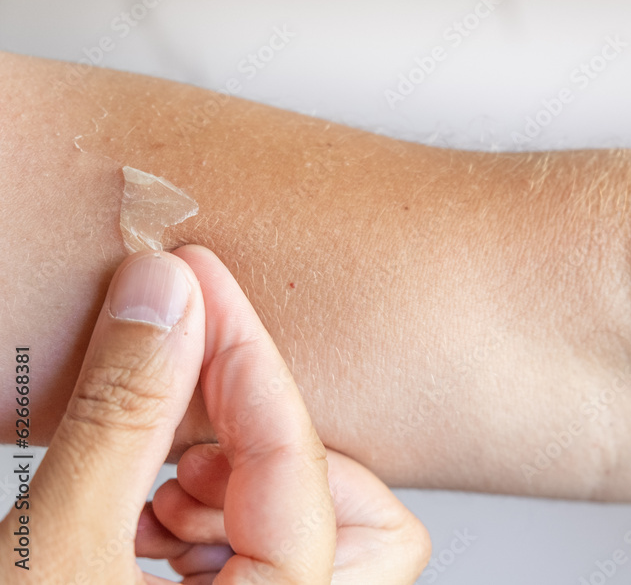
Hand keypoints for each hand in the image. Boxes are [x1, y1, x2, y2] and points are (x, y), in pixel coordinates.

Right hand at [138, 245, 430, 582]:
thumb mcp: (57, 545)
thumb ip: (121, 420)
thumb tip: (163, 292)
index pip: (301, 461)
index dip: (243, 355)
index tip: (198, 279)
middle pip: (367, 511)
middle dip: (269, 452)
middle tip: (183, 440)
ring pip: (322, 532)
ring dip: (236, 491)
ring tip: (157, 495)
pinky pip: (274, 561)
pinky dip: (219, 527)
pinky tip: (146, 524)